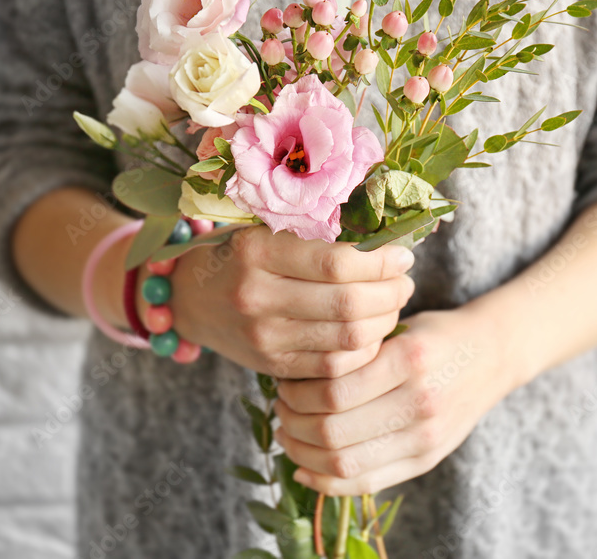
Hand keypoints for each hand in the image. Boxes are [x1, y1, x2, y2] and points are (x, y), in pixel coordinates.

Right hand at [167, 226, 415, 378]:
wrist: (190, 299)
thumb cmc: (240, 254)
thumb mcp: (266, 229)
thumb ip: (317, 233)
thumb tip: (388, 238)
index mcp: (257, 251)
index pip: (337, 262)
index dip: (382, 261)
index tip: (403, 255)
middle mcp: (257, 296)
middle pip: (348, 304)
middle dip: (392, 293)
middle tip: (406, 282)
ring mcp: (264, 338)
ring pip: (348, 339)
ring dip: (385, 321)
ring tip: (394, 304)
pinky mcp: (272, 366)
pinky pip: (335, 367)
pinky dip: (364, 350)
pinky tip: (372, 332)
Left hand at [273, 307, 530, 494]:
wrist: (491, 355)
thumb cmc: (434, 334)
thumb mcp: (397, 326)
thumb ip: (354, 350)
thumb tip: (290, 372)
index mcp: (409, 360)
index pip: (334, 391)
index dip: (295, 392)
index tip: (281, 381)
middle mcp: (421, 402)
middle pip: (334, 431)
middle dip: (293, 422)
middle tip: (279, 407)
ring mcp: (426, 437)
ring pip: (345, 463)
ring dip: (303, 453)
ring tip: (288, 434)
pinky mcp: (426, 460)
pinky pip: (366, 483)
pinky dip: (326, 482)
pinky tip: (304, 468)